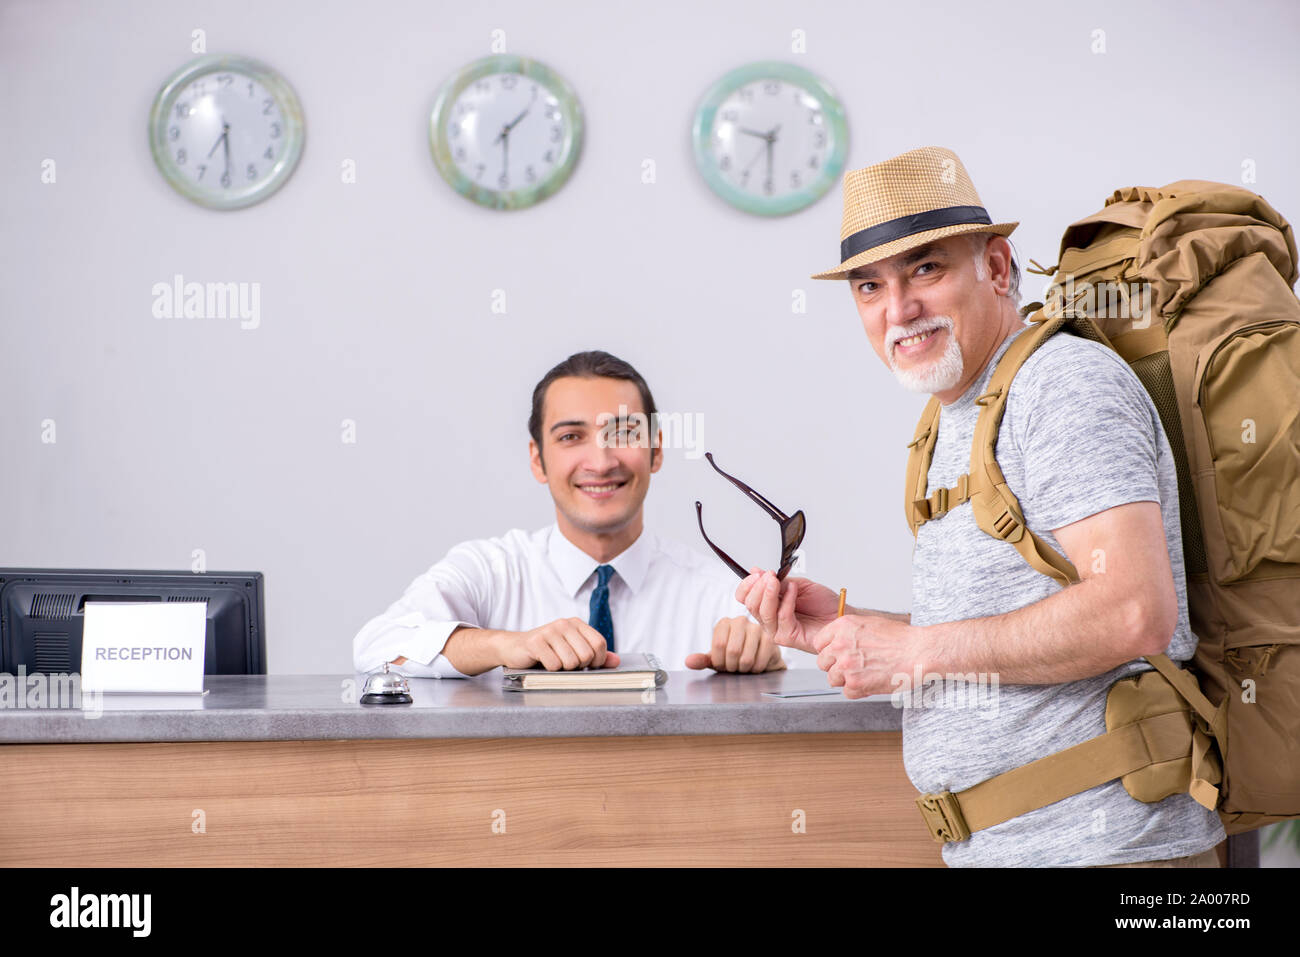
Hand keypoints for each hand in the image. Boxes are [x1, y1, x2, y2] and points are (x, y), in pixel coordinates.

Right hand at [495, 618, 619, 671]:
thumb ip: (595, 655)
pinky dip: (550, 670)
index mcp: (576, 623)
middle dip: (578, 666)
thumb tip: (616, 661)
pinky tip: (543, 662)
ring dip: (563, 669)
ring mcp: (549, 631)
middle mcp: (564, 623)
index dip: (597, 660)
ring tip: (553, 662)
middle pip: (586, 655)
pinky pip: (554, 665)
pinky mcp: (536, 642)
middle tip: (565, 663)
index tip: (588, 665)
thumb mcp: (572, 650)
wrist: (515, 648)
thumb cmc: (547, 650)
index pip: (599, 643)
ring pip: (571, 662)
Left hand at [685, 616, 785, 672]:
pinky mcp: (770, 638)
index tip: (723, 664)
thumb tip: (688, 662)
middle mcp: (740, 621)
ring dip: (744, 669)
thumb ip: (702, 660)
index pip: (718, 645)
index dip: (720, 661)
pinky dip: (756, 669)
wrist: (759, 661)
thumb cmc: (735, 658)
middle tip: (735, 667)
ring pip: (746, 657)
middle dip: (732, 666)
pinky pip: (760, 660)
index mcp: (724, 623)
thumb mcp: (716, 659)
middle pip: (732, 651)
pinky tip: (756, 665)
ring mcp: (757, 628)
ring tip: (745, 666)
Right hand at [736, 568, 841, 655]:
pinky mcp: (788, 637)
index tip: (757, 573)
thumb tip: (755, 571)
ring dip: (769, 593)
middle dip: (758, 587)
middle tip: (770, 576)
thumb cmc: (824, 605)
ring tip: (777, 581)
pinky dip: (787, 600)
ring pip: (763, 613)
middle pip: (751, 605)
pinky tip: (794, 590)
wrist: (841, 616)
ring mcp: (778, 630)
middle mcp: (770, 620)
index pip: (745, 598)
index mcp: (769, 606)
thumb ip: (777, 581)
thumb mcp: (798, 585)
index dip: (747, 585)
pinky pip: (782, 617)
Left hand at [816, 614, 916, 698]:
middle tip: (852, 667)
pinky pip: (847, 692)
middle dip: (835, 666)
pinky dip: (858, 691)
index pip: (819, 643)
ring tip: (865, 674)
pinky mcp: (855, 684)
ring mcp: (846, 665)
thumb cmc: (900, 638)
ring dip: (846, 680)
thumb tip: (836, 643)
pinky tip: (871, 682)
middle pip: (822, 662)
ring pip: (833, 679)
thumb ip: (848, 633)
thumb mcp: (869, 623)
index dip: (829, 650)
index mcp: (842, 627)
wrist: (918, 652)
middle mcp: (840, 645)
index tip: (837, 654)